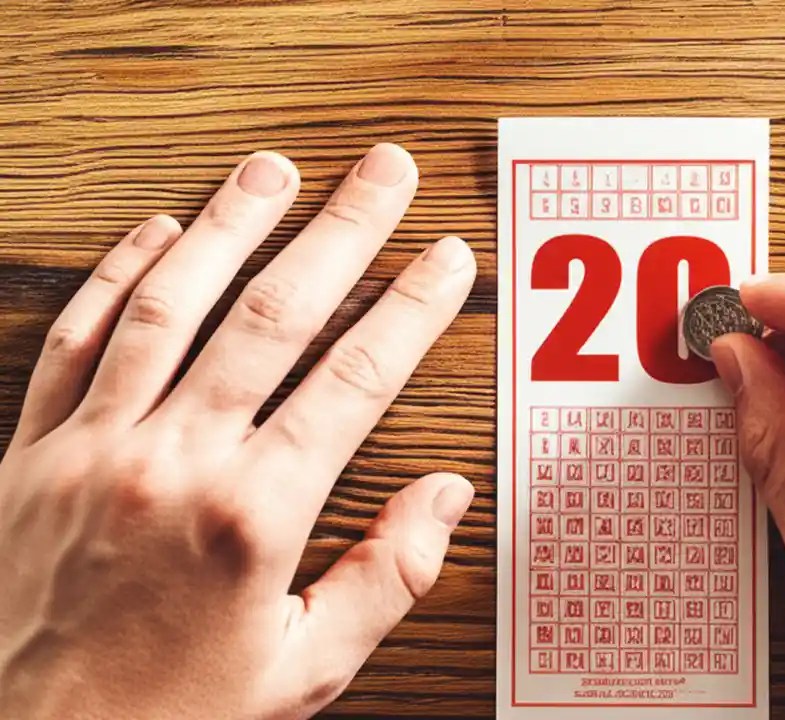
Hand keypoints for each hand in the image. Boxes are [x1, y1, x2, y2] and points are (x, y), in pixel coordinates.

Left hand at [0, 145, 476, 718]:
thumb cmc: (167, 717)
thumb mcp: (302, 670)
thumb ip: (385, 577)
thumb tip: (444, 497)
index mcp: (252, 518)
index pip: (357, 380)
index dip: (411, 308)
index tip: (446, 259)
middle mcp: (174, 463)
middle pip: (276, 316)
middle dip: (343, 231)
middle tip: (386, 171)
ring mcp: (94, 449)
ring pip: (172, 304)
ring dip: (230, 225)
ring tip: (275, 170)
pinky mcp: (29, 454)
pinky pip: (76, 340)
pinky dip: (116, 276)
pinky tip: (156, 231)